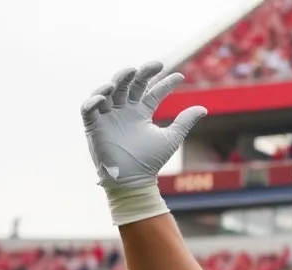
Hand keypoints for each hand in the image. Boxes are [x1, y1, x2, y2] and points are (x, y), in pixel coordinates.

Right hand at [80, 62, 205, 224]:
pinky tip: (104, 94)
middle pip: (130, 84)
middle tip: (153, 66)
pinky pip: (88, 109)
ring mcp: (108, 117)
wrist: (133, 180)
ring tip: (128, 73)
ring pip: (109, 90)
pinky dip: (93, 100)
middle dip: (140, 73)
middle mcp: (124, 111)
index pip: (152, 91)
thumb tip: (203, 109)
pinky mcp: (94, 126)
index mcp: (141, 113)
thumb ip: (185, 122)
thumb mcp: (171, 138)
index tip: (181, 77)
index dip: (166, 83)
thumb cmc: (150, 161)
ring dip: (117, 79)